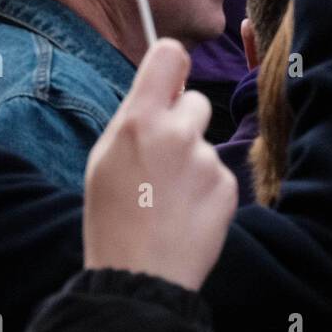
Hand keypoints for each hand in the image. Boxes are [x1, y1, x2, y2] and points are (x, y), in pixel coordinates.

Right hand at [84, 40, 236, 291]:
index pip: (170, 55)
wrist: (139, 276)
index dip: (171, 65)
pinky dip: (207, 189)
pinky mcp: (227, 187)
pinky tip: (186, 214)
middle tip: (162, 160)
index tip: (169, 81)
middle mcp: (177, 133)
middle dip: (184, 122)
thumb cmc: (113, 218)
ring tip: (170, 196)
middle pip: (196, 101)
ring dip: (194, 160)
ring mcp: (206, 161)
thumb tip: (164, 88)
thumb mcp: (104, 158)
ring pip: (207, 141)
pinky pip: (219, 174)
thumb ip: (136, 118)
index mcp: (139, 120)